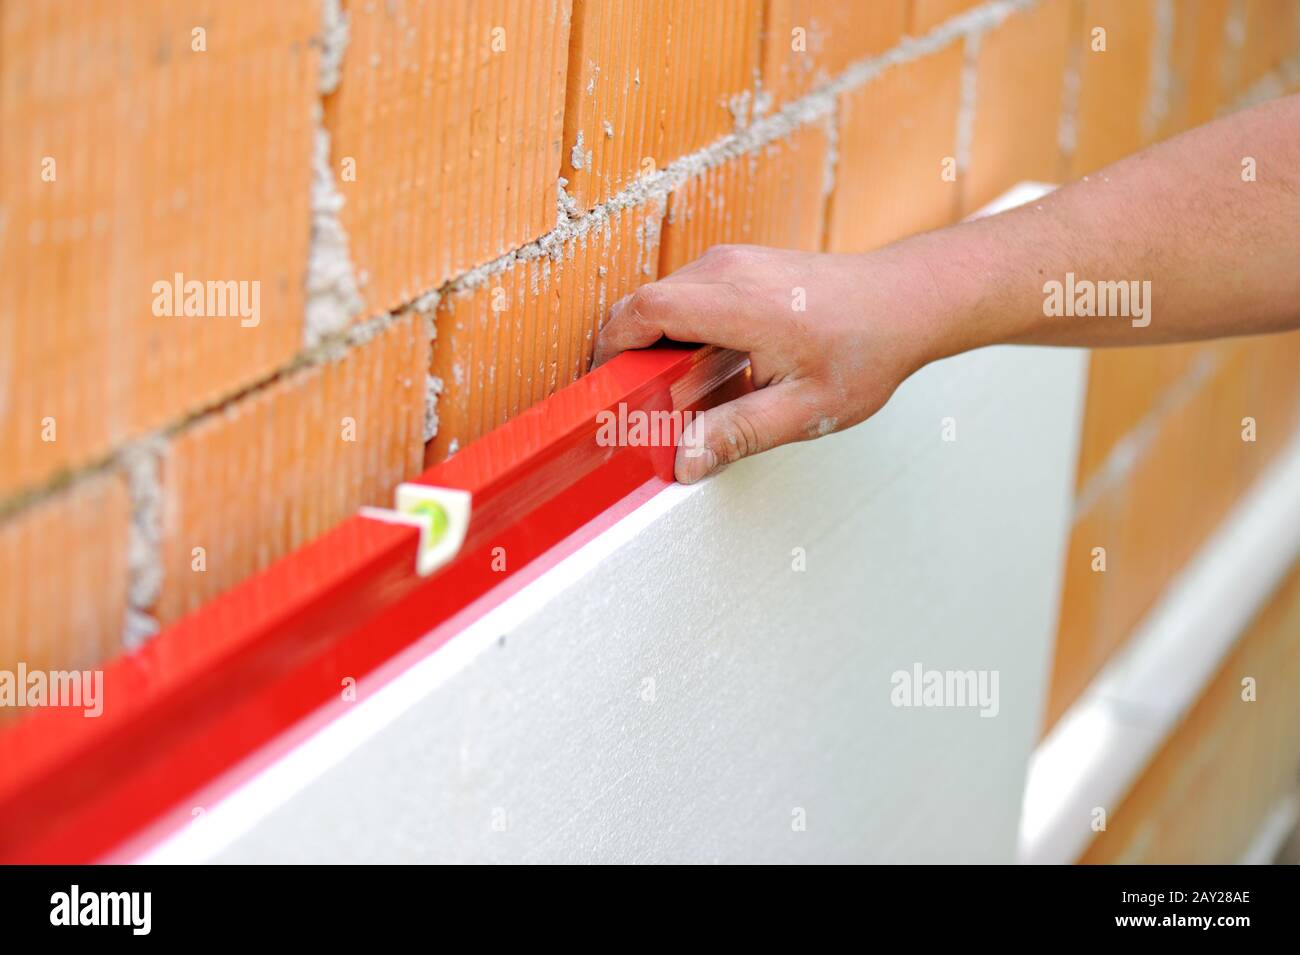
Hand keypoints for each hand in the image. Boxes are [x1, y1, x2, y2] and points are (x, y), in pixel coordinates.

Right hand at [592, 243, 952, 482]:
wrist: (906, 301)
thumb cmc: (865, 349)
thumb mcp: (806, 409)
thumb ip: (739, 434)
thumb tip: (685, 461)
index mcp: (740, 304)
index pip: (645, 311)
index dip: (610, 346)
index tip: (602, 384)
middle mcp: (729, 270)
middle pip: (644, 302)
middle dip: (623, 350)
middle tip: (627, 399)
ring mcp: (734, 261)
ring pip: (663, 296)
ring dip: (650, 339)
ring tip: (662, 389)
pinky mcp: (740, 265)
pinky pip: (686, 292)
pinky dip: (674, 327)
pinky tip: (695, 367)